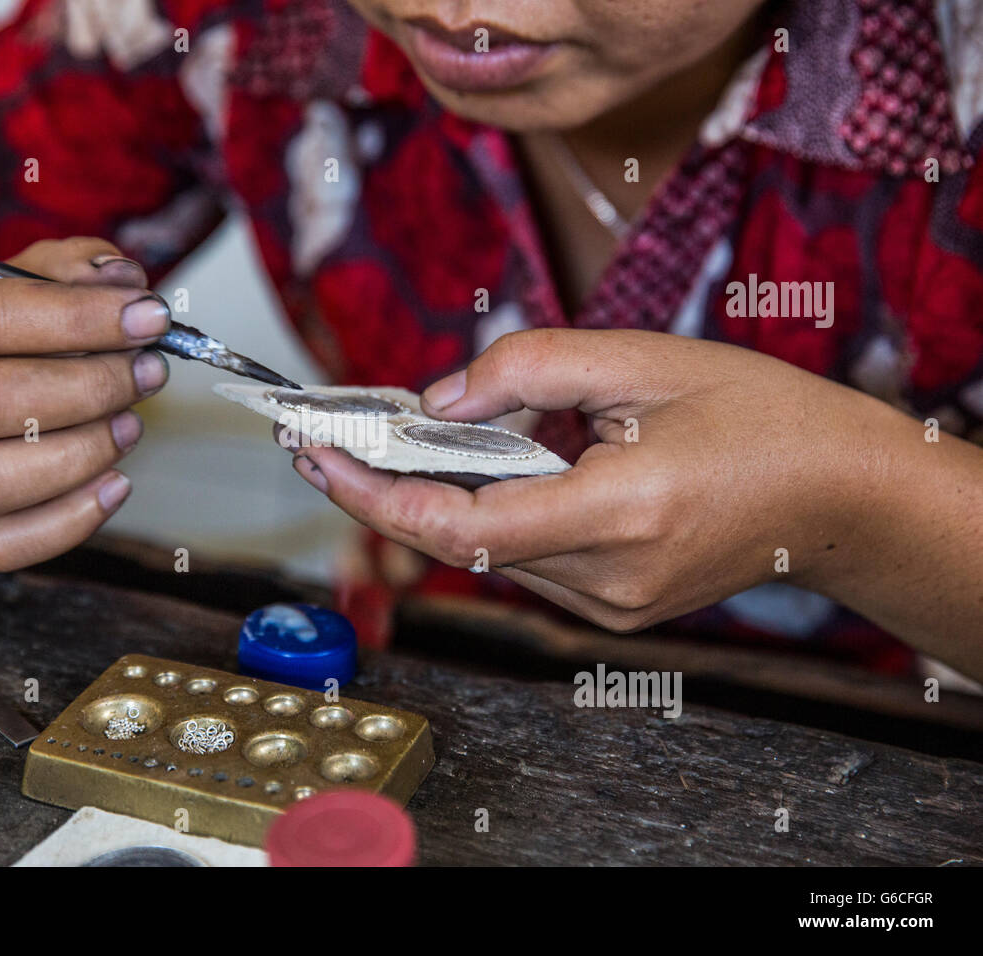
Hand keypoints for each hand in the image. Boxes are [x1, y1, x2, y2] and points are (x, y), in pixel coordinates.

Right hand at [0, 237, 170, 570]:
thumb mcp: (18, 278)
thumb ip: (71, 269)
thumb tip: (122, 279)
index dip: (79, 319)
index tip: (148, 317)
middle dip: (89, 387)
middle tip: (147, 373)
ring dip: (81, 453)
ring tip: (130, 424)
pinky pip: (0, 545)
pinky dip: (71, 520)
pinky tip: (115, 482)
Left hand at [279, 328, 919, 632]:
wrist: (841, 496)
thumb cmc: (760, 416)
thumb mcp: (643, 360)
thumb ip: (528, 371)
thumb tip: (438, 402)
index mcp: (622, 513)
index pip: (465, 525)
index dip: (376, 496)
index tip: (319, 457)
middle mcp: (611, 578)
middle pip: (463, 544)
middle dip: (388, 494)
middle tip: (328, 444)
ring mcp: (614, 606)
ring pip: (491, 556)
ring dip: (437, 505)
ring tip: (387, 450)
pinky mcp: (616, 610)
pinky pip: (527, 563)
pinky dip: (488, 519)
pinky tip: (473, 476)